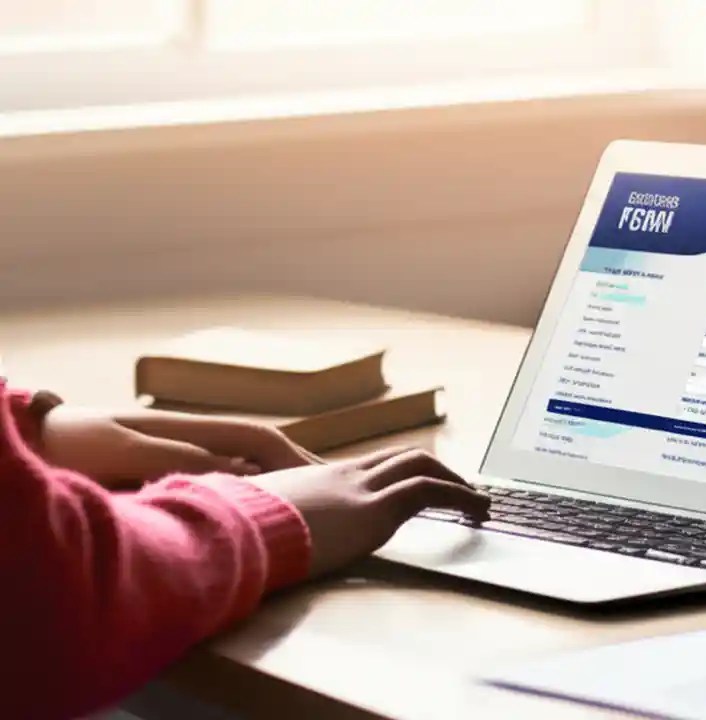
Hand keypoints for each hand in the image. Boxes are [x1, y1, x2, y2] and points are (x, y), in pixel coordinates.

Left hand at [40, 406, 318, 488]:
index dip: (295, 458)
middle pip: (260, 449)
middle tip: (336, 491)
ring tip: (307, 501)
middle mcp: (192, 438)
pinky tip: (255, 509)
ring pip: (242, 464)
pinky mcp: (163, 471)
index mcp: (190, 430)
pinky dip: (247, 489)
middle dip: (298, 468)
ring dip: (276, 479)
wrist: (33, 437)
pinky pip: (220, 478)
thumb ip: (181, 455)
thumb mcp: (126, 448)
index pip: (259, 439)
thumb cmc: (72, 444)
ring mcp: (179, 453)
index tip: (327, 479)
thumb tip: (239, 465)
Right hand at [254, 447, 490, 577]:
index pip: (364, 467)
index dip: (392, 474)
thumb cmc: (230, 532)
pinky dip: (459, 496)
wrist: (231, 532)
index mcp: (313, 478)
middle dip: (433, 470)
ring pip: (420, 465)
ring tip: (478, 503)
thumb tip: (233, 530)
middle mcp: (342, 475)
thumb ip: (250, 519)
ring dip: (454, 482)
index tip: (408, 489)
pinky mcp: (374, 510)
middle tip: (457, 490)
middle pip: (400, 457)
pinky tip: (477, 511)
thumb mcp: (242, 520)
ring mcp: (360, 488)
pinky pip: (428, 490)